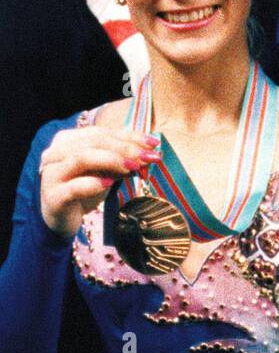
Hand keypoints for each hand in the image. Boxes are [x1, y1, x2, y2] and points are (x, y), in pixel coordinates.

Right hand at [39, 126, 159, 237]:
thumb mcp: (106, 172)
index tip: (153, 144)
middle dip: (125, 148)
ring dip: (111, 160)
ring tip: (133, 167)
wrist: (62, 219)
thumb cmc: (84, 190)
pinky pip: (73, 186)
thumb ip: (122, 160)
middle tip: (148, 157)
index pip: (101, 132)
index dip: (129, 136)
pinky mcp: (53, 196)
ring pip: (81, 158)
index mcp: (67, 140)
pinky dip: (93, 183)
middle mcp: (55, 153)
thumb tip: (149, 152)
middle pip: (93, 142)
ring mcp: (52, 174)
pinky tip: (109, 183)